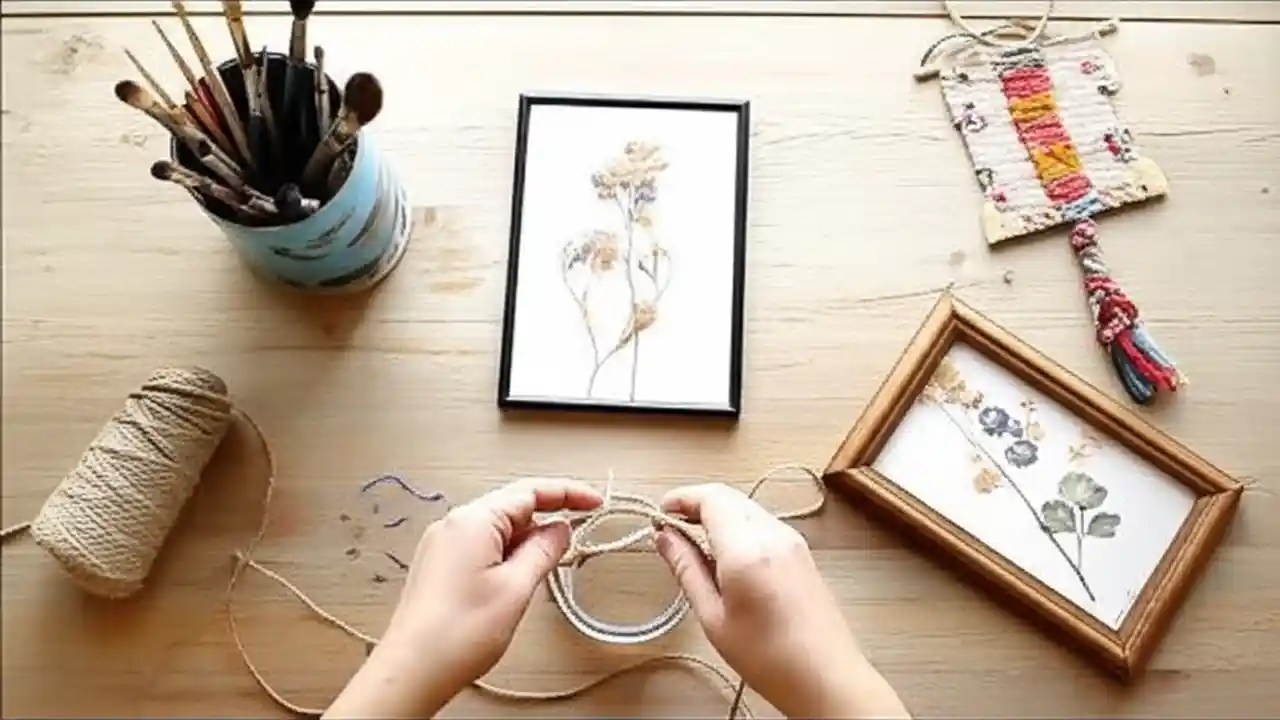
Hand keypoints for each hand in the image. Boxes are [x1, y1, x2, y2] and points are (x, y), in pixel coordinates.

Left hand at [324, 477, 603, 718]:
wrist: (411, 671)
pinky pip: (481, 545)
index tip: (595, 501)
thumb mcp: (516, 588)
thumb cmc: (458, 633)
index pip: (529, 491)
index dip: (567, 493)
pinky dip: (507, 553)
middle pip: (512, 506)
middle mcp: (454, 525)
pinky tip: (519, 576)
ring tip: (548, 566)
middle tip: (578, 536)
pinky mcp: (439, 565)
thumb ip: (543, 551)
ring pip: (497, 528)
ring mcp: (443, 544)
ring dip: (527, 540)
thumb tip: (561, 529)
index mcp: (473, 520)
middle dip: (548, 518)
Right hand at [655, 483, 908, 718]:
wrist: (826, 676)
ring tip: (694, 543)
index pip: (710, 498)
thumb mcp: (714, 617)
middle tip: (671, 526)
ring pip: (746, 507)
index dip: (680, 498)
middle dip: (696, 503)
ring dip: (717, 513)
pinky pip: (762, 522)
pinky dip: (737, 525)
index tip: (660, 513)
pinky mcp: (801, 551)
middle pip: (728, 496)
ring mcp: (792, 541)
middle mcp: (773, 535)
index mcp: (747, 549)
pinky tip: (725, 554)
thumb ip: (687, 569)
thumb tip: (665, 540)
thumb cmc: (770, 658)